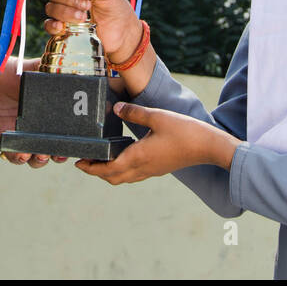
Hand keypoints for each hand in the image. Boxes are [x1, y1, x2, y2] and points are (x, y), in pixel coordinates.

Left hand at [0, 53, 68, 167]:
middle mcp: (23, 132)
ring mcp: (5, 135)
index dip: (60, 150)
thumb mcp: (31, 69)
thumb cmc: (8, 72)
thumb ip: (49, 70)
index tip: (66, 150)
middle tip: (44, 153)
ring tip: (24, 153)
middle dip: (41, 159)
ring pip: (15, 157)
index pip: (53, 142)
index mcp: (39, 121)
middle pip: (36, 156)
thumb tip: (71, 68)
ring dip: (21, 158)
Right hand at [44, 0, 141, 65]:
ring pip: (51, 8)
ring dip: (64, 12)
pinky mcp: (64, 29)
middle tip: (87, 6)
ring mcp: (65, 13)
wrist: (124, 35)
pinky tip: (61, 26)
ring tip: (83, 17)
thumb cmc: (117, 10)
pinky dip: (52, 25)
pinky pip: (48, 25)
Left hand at [75, 102, 240, 183]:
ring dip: (109, 172)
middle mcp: (143, 168)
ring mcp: (152, 170)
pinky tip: (123, 154)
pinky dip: (122, 169)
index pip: (108, 169)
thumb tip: (115, 108)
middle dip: (96, 172)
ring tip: (100, 159)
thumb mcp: (157, 116)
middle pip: (113, 178)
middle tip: (85, 161)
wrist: (209, 146)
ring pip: (124, 178)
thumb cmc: (184, 131)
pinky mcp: (159, 168)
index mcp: (138, 157)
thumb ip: (134, 112)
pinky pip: (135, 173)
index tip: (78, 163)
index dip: (91, 168)